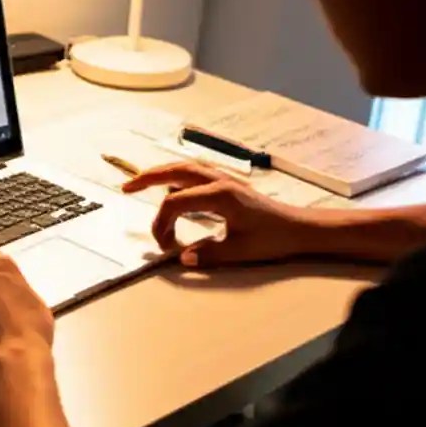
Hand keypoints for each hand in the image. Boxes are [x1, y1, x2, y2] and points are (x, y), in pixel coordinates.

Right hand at [122, 162, 316, 267]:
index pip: (175, 202)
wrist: (299, 228)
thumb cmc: (273, 239)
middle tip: (126, 188)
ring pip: (185, 168)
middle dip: (148, 178)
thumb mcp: (240, 251)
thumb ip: (207, 254)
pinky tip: (172, 187)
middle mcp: (219, 181)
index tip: (164, 246)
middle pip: (175, 171)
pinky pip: (196, 173)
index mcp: (219, 195)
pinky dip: (178, 176)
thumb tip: (181, 258)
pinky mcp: (228, 185)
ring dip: (162, 173)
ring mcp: (224, 180)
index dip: (162, 224)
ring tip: (141, 182)